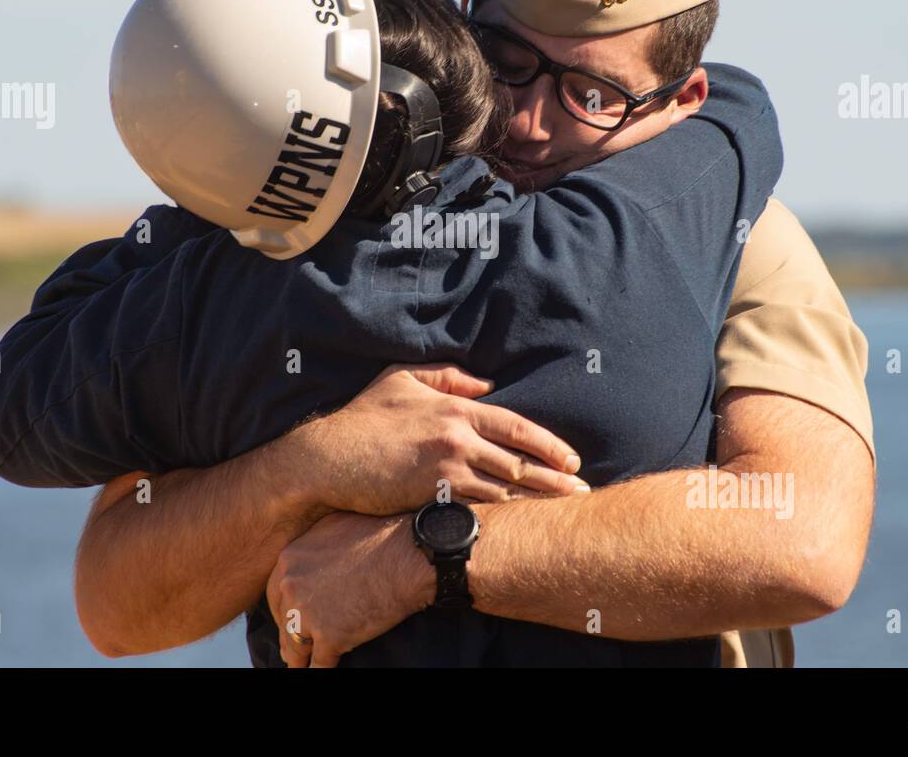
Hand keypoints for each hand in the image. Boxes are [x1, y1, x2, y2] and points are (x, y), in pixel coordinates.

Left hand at [266, 511, 432, 667]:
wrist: (410, 554)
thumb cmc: (380, 534)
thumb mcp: (332, 527)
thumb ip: (310, 547)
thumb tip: (304, 565)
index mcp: (289, 560)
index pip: (275, 595)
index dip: (285, 610)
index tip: (294, 620)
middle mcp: (291, 586)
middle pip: (284, 621)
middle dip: (292, 635)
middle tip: (296, 648)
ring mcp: (308, 612)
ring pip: (296, 646)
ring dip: (301, 657)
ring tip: (305, 664)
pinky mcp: (329, 636)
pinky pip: (318, 664)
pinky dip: (321, 668)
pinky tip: (327, 667)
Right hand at [291, 363, 586, 515]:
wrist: (325, 458)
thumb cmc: (361, 418)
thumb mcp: (401, 380)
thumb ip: (447, 377)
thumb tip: (487, 383)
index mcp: (455, 408)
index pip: (515, 425)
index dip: (547, 444)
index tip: (571, 460)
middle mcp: (457, 436)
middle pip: (518, 460)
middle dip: (554, 478)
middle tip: (582, 493)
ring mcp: (444, 468)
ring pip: (503, 488)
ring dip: (535, 502)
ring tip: (563, 516)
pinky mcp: (430, 497)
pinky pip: (475, 509)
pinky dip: (502, 519)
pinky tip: (520, 529)